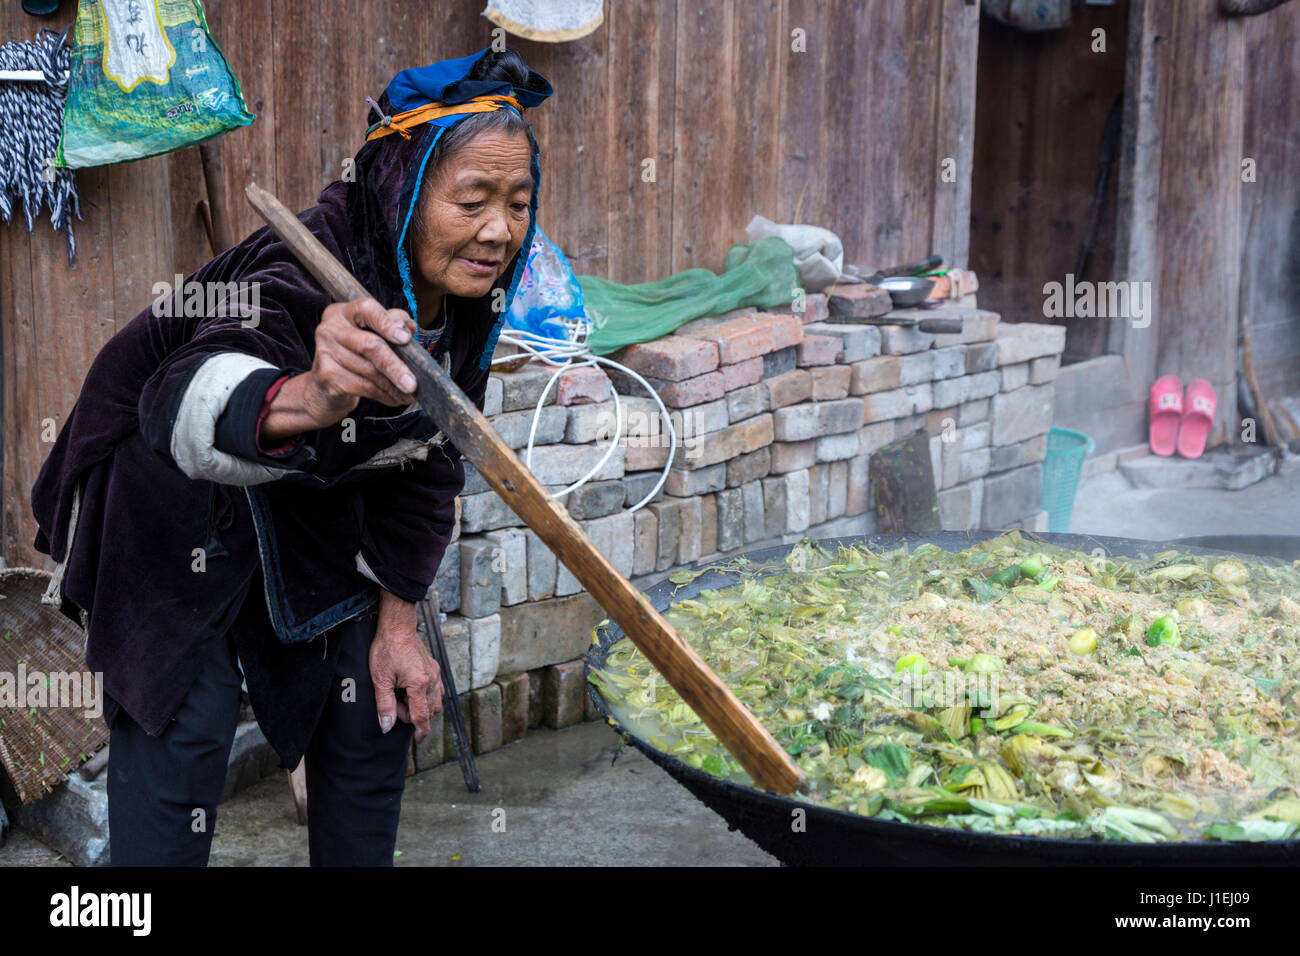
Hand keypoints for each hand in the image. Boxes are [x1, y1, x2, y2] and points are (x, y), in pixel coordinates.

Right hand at [260, 298, 418, 443]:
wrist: (325, 385)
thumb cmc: (355, 354)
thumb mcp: (372, 333)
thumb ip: (391, 324)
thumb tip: (409, 327)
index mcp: (343, 312)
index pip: (367, 309)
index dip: (387, 323)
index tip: (405, 339)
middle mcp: (330, 329)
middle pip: (369, 345)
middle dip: (394, 366)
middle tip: (412, 382)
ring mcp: (325, 353)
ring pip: (368, 371)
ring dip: (393, 386)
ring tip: (409, 393)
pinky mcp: (327, 377)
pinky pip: (363, 387)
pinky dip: (384, 395)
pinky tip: (394, 398)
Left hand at [369, 596, 442, 742]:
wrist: (397, 628)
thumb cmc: (387, 650)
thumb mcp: (380, 679)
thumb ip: (385, 705)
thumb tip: (387, 725)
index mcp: (419, 684)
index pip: (422, 716)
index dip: (420, 731)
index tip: (418, 740)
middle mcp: (432, 680)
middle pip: (430, 710)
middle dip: (414, 714)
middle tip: (396, 704)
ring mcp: (436, 673)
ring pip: (436, 701)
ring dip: (421, 706)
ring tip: (403, 696)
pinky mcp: (435, 668)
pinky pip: (437, 690)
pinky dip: (428, 697)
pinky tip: (413, 691)